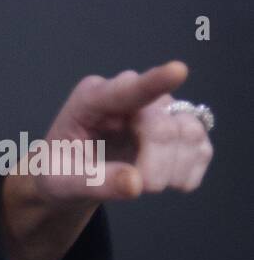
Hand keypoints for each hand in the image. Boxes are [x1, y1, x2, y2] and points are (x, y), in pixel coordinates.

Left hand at [30, 60, 213, 205]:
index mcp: (91, 99)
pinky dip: (190, 169)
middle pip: (161, 122)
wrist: (72, 176)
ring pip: (188, 130)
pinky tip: (174, 183)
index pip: (125, 90)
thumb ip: (93, 181)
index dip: (153, 81)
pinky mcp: (176, 127)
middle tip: (145, 188)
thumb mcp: (62, 182)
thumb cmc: (59, 172)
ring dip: (176, 167)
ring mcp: (156, 107)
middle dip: (158, 162)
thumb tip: (135, 184)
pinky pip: (200, 145)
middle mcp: (128, 94)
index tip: (177, 71)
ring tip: (150, 187)